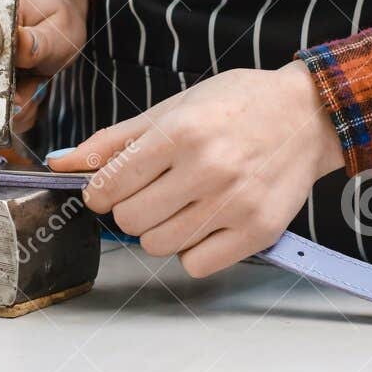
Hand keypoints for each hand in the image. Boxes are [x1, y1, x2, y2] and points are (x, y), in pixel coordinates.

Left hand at [49, 61, 345, 276]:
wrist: (308, 115)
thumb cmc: (238, 107)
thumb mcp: (172, 109)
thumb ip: (114, 140)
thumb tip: (62, 163)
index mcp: (181, 133)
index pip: (109, 185)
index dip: (99, 191)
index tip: (108, 189)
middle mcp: (208, 169)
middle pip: (129, 220)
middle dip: (130, 208)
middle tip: (152, 191)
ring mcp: (235, 203)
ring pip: (158, 245)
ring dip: (159, 229)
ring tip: (182, 204)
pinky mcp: (258, 231)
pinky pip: (196, 264)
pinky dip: (192, 250)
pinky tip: (205, 222)